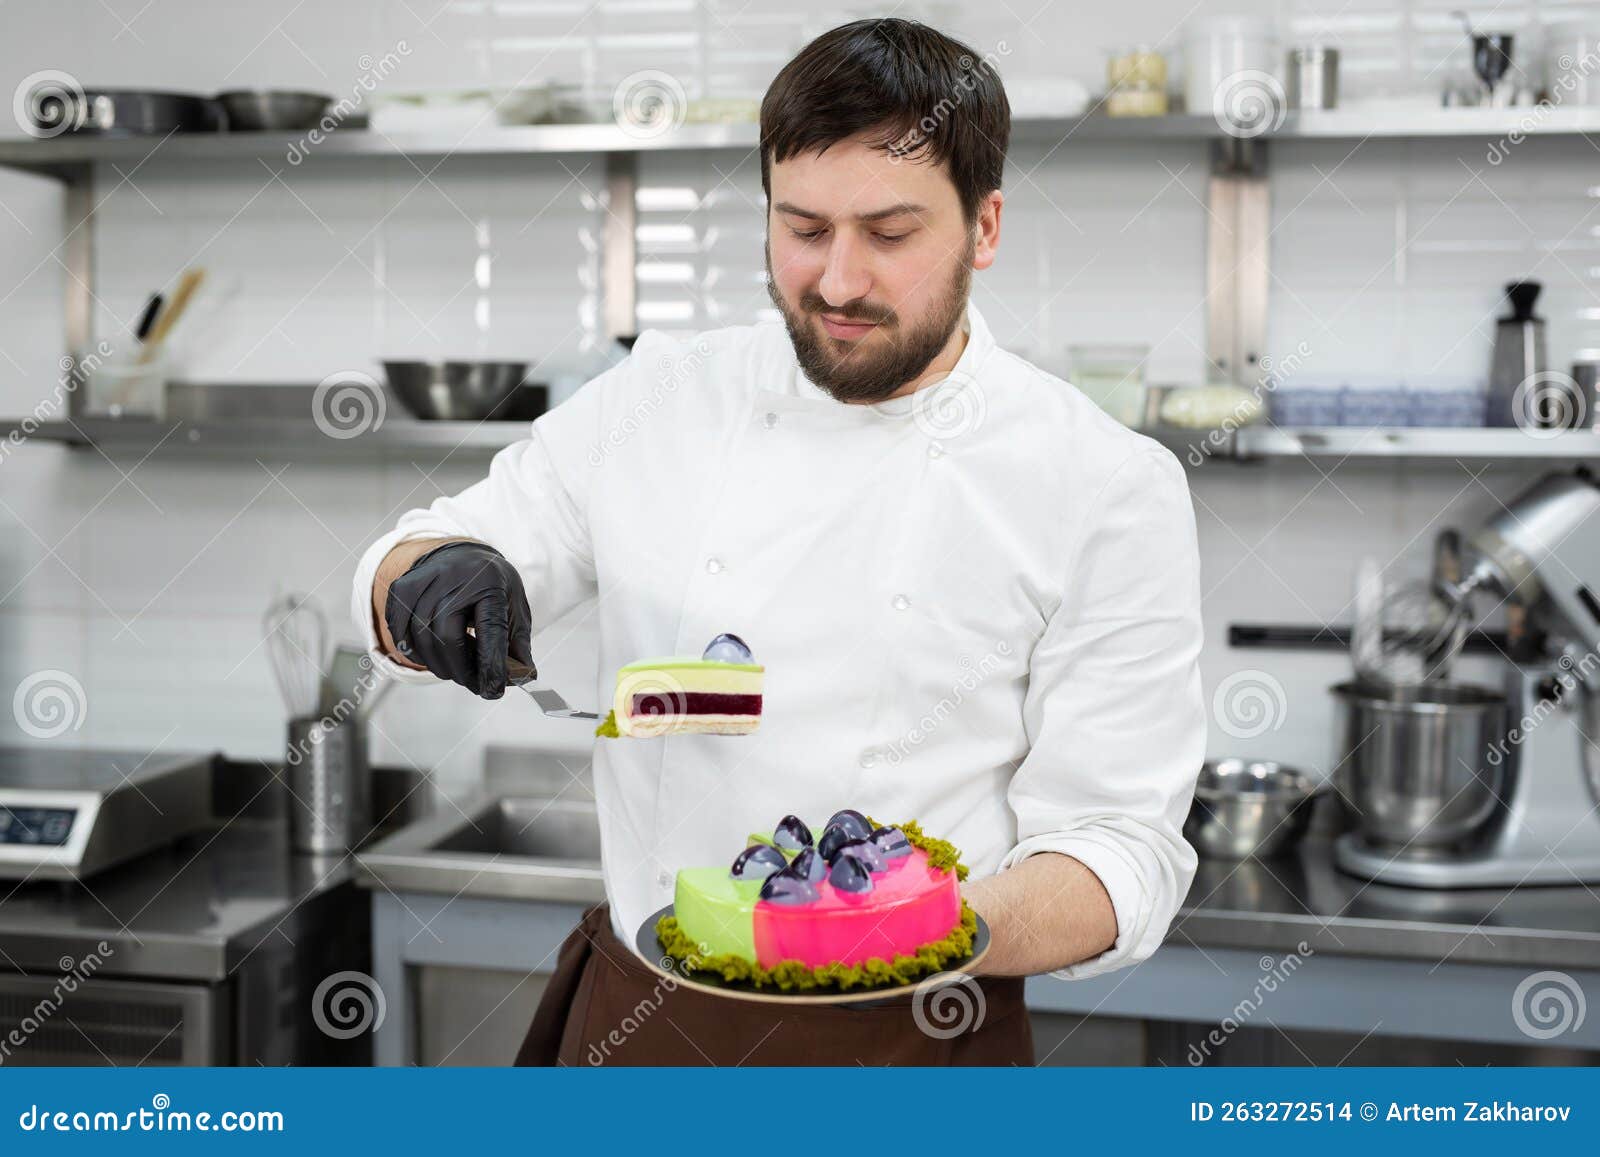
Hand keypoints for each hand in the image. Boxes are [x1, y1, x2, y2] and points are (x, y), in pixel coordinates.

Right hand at [383, 542, 533, 698]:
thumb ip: (517, 644)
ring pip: (421, 638)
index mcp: (490, 582)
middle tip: (473, 682)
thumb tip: (523, 677)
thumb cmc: (492, 587)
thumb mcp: (515, 608)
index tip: (493, 690)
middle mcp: (455, 577)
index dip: (490, 665)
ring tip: (457, 668)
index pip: (489, 629)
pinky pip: (400, 631)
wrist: (464, 556)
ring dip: (439, 665)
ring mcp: (425, 581)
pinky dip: (414, 652)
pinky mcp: (403, 588)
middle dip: (460, 670)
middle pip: (447, 637)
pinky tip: (432, 654)